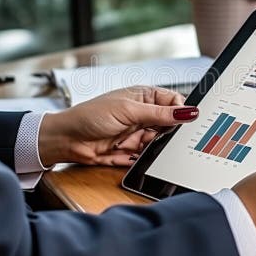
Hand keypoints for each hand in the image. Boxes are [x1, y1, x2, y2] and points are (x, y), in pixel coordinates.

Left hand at [37, 86, 198, 166]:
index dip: (181, 111)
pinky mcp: (132, 151)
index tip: (187, 121)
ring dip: (154, 146)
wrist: (67, 140)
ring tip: (139, 143)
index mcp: (144, 97)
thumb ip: (161, 113)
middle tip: (162, 134)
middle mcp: (143, 115)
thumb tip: (188, 111)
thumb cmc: (91, 116)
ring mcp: (138, 134)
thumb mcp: (129, 111)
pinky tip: (132, 152)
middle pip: (170, 125)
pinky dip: (144, 158)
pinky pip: (148, 157)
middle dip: (168, 132)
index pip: (174, 102)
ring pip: (160, 143)